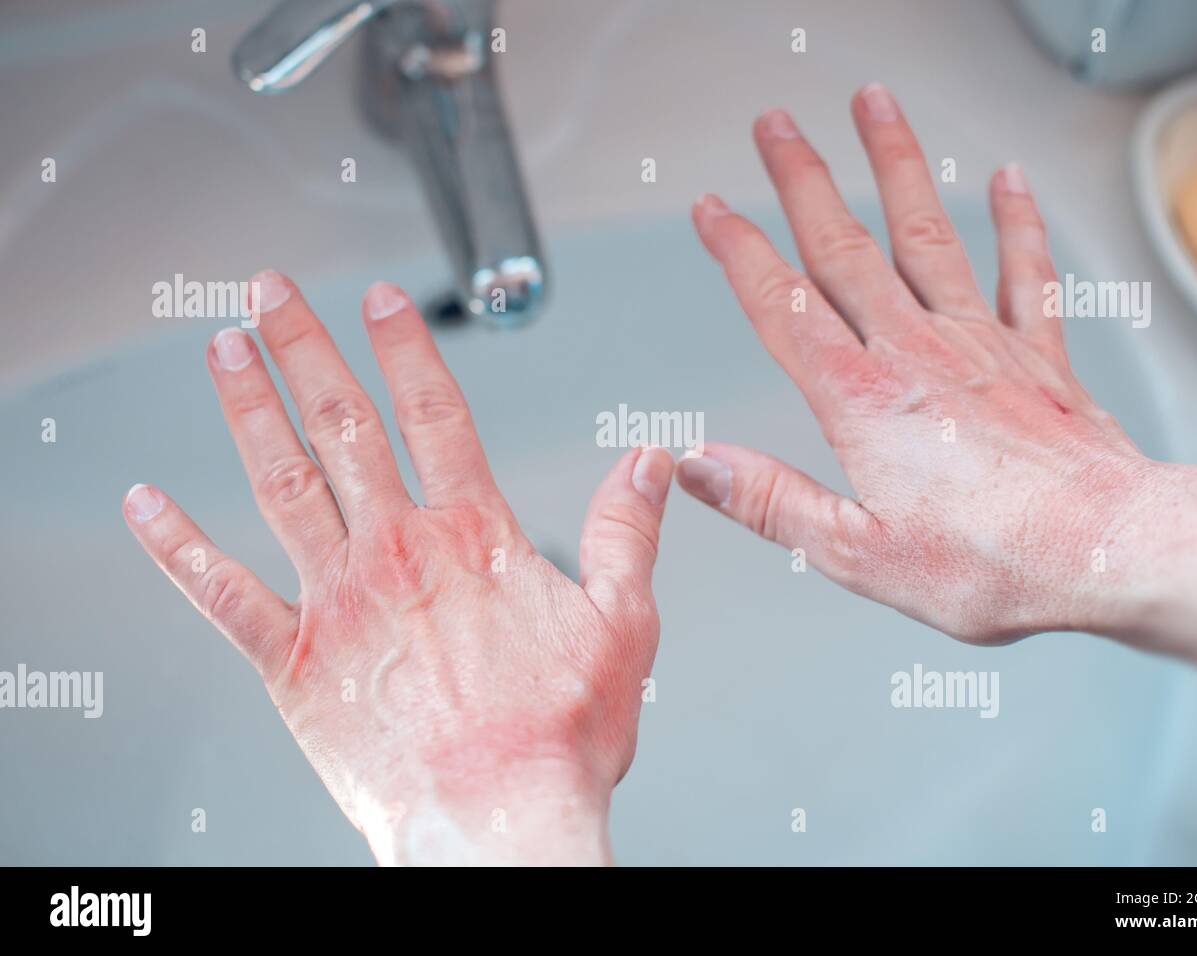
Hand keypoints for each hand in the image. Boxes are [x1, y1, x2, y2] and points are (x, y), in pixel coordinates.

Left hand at [123, 274, 673, 864]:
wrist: (497, 823)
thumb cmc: (556, 738)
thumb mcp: (625, 623)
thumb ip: (627, 532)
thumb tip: (647, 465)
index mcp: (473, 540)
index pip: (435, 413)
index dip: (404, 347)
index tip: (378, 299)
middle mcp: (397, 553)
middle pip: (344, 426)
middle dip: (302, 349)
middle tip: (269, 293)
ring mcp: (340, 602)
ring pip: (282, 483)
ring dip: (249, 411)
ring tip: (223, 355)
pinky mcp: (295, 663)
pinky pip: (222, 594)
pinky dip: (179, 547)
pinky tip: (147, 507)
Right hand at [684, 86, 1196, 707]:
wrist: (1112, 551)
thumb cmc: (995, 565)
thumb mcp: (858, 554)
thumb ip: (772, 502)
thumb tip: (698, 465)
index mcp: (864, 400)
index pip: (784, 307)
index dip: (740, 252)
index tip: (711, 209)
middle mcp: (918, 354)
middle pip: (845, 248)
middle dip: (802, 180)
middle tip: (774, 126)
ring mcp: (983, 345)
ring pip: (926, 235)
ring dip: (895, 165)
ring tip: (873, 107)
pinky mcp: (1038, 357)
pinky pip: (1026, 272)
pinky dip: (1017, 222)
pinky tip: (1006, 180)